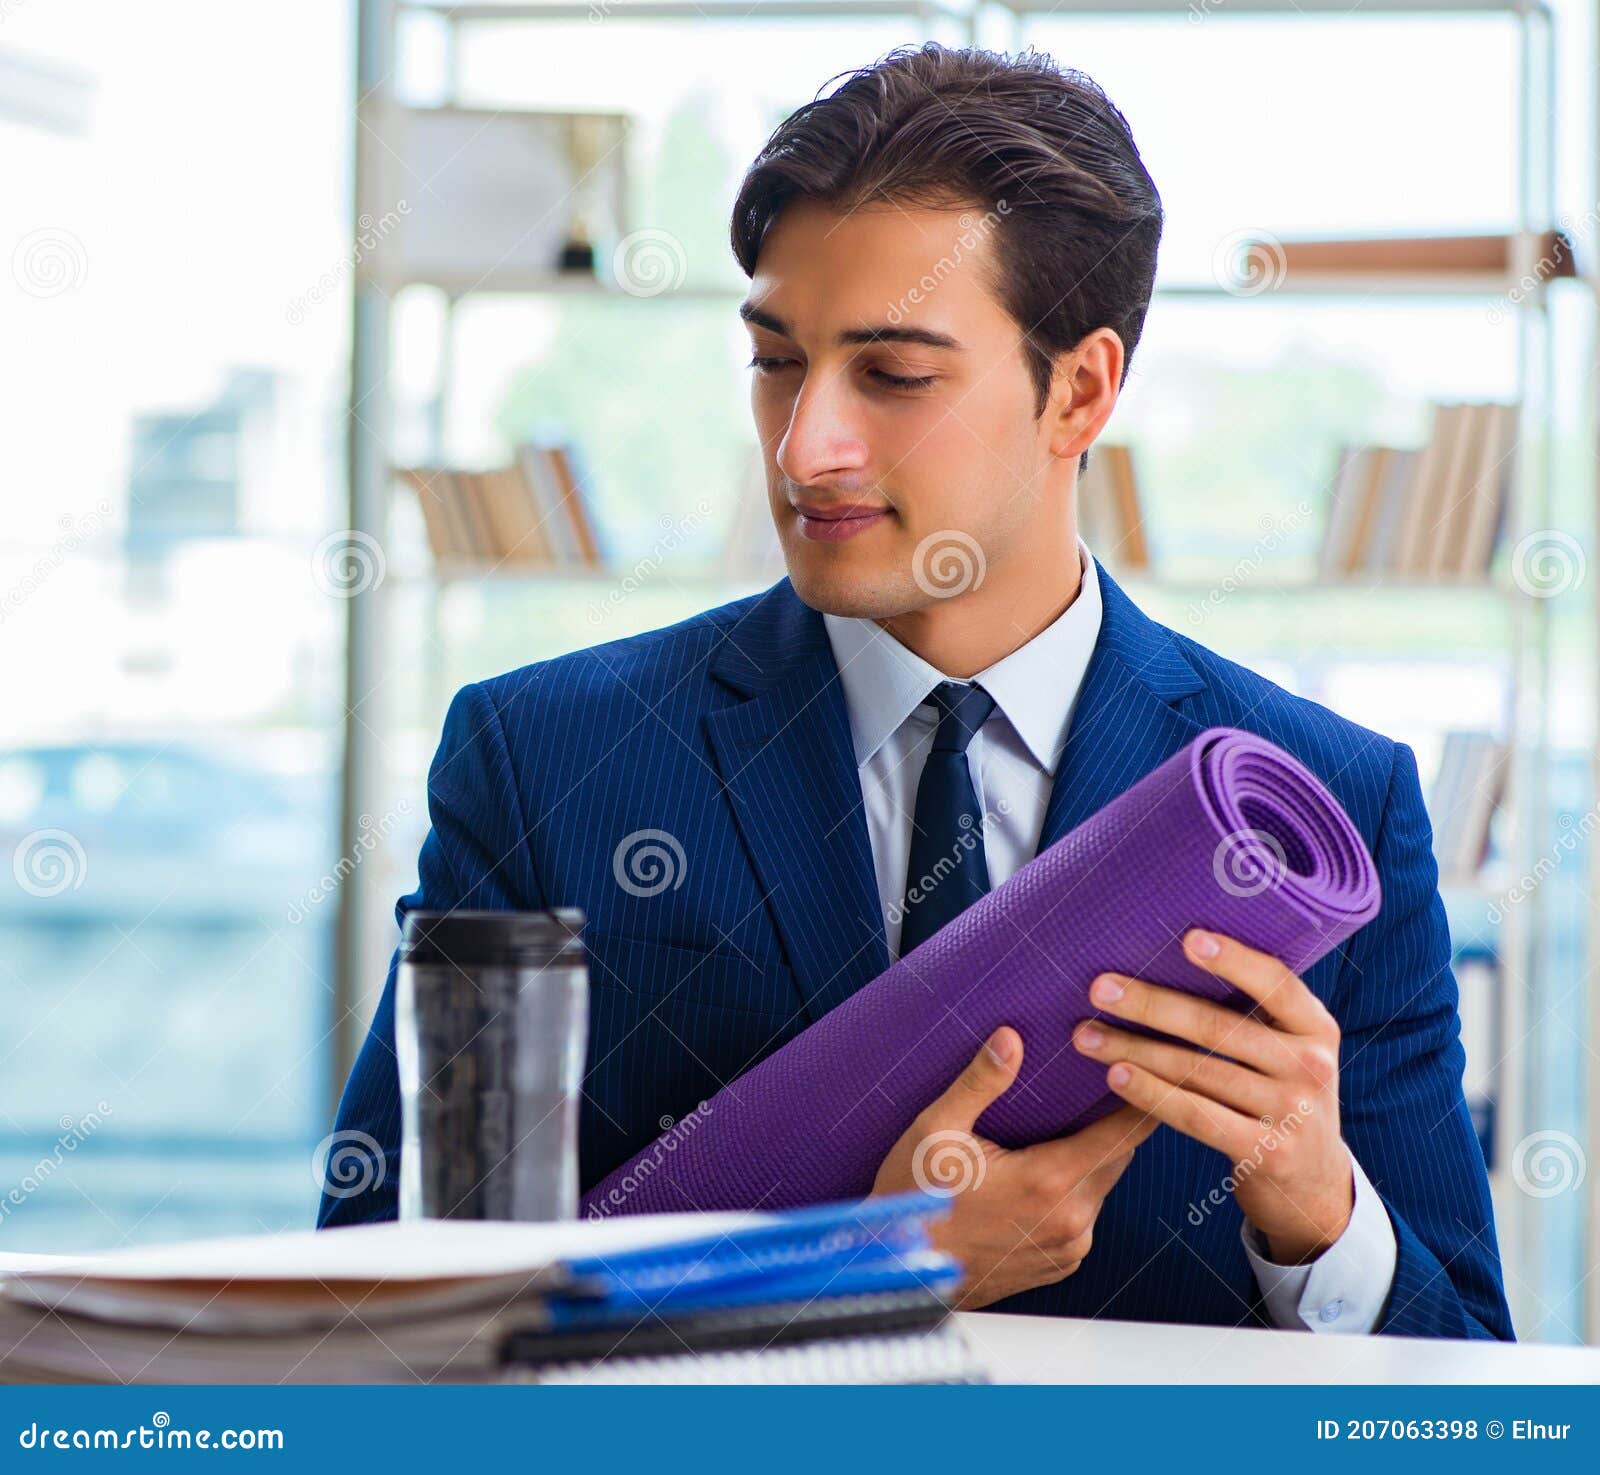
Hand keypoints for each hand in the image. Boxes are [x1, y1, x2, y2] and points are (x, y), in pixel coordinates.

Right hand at [872, 1026, 1156, 1308]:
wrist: (897, 1270)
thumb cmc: (913, 1201)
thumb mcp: (936, 1130)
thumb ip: (980, 1082)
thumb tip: (1010, 1038)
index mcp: (1049, 1184)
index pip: (1123, 1134)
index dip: (1141, 1099)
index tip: (1147, 1067)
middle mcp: (1071, 1222)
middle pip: (1118, 1156)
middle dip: (1114, 1119)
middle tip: (1104, 1080)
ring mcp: (1068, 1248)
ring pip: (1101, 1185)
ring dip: (1092, 1154)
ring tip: (1067, 1120)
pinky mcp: (1059, 1264)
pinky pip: (1084, 1214)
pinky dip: (1075, 1187)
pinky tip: (1044, 1166)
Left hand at [1072, 926, 1351, 1263]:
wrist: (1315, 1182)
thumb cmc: (1281, 1094)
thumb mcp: (1288, 1049)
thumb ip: (1252, 1013)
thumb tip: (1173, 954)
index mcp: (1316, 1026)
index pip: (1276, 983)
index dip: (1233, 960)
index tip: (1187, 938)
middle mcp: (1311, 1065)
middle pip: (1219, 1028)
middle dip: (1151, 1005)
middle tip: (1098, 989)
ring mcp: (1292, 1112)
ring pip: (1198, 1072)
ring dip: (1135, 1050)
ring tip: (1087, 1035)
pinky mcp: (1267, 1152)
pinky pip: (1197, 1116)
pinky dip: (1152, 1094)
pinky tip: (1116, 1076)